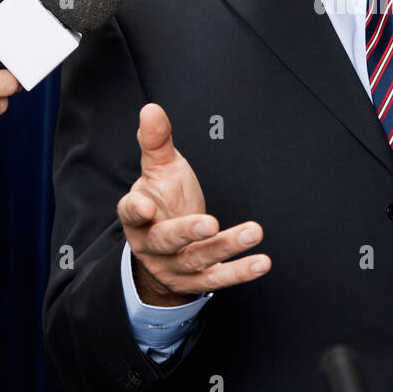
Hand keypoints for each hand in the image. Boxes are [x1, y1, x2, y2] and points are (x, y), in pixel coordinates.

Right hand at [117, 102, 269, 305]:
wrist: (164, 250)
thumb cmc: (163, 200)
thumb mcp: (159, 170)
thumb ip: (157, 142)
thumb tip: (151, 108)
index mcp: (137, 216)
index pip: (130, 212)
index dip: (136, 209)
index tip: (145, 205)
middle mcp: (152, 244)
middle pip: (165, 240)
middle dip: (187, 232)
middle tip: (210, 223)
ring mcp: (173, 266)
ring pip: (197, 260)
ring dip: (226, 247)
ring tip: (253, 232)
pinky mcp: (195, 282)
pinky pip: (218, 279)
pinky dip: (241, 272)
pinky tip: (262, 261)